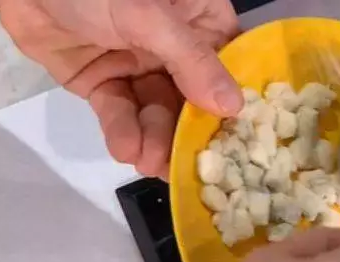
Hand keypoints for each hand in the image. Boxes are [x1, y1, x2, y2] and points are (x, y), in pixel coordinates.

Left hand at [0, 0, 241, 179]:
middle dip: (184, 133)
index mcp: (199, 20)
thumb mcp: (150, 16)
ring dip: (153, 139)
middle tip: (184, 167)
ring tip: (149, 163)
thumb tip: (233, 107)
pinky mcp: (105, 83)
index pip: (226, 68)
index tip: (234, 143)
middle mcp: (175, 47)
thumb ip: (191, 61)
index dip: (230, 106)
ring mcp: (139, 65)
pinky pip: (120, 111)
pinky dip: (122, 130)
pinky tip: (126, 149)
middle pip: (191, 100)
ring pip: (156, 111)